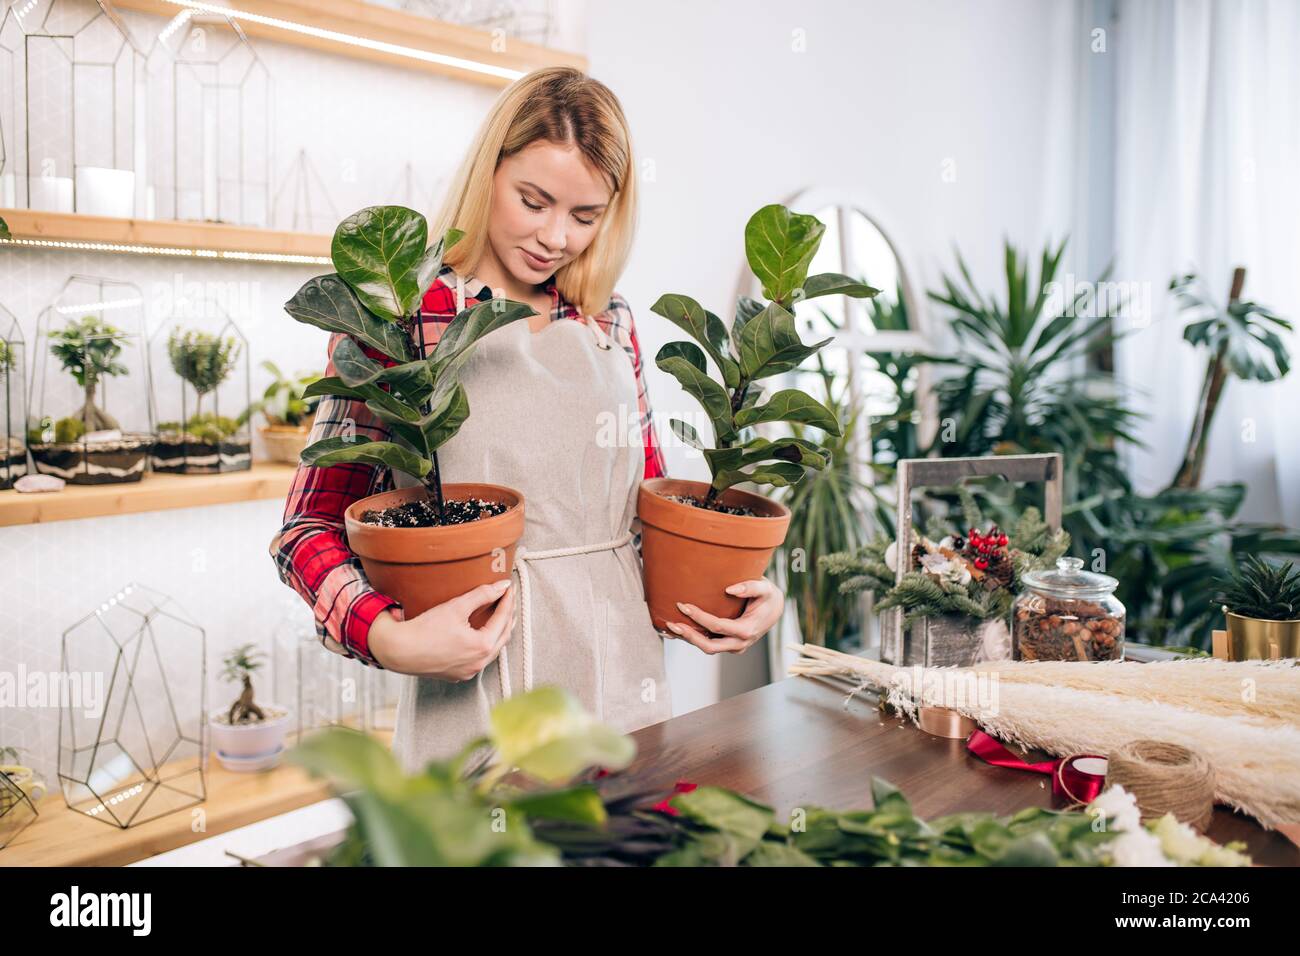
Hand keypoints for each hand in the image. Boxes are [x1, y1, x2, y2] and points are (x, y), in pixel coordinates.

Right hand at [368, 579, 515, 679]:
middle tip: (507, 599)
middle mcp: (479, 663)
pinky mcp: (458, 675)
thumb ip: (482, 594)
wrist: (398, 650)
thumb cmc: (425, 629)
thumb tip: (503, 585)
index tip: (508, 587)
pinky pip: (478, 659)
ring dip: (497, 632)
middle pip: (502, 636)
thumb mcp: (456, 607)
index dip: (507, 600)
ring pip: (492, 650)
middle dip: (507, 616)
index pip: (503, 618)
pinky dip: (484, 646)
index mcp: (482, 646)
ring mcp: (469, 671)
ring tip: (499, 616)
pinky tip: (480, 636)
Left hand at [662, 577, 783, 654]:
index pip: (719, 626)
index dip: (699, 617)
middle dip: (689, 636)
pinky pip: (709, 644)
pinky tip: (677, 631)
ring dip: (688, 639)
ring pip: (707, 648)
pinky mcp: (728, 645)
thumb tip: (729, 589)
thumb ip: (751, 586)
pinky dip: (693, 639)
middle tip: (671, 624)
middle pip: (709, 646)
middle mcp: (740, 643)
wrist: (774, 610)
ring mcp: (734, 647)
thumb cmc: (768, 597)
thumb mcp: (765, 588)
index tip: (683, 605)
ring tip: (668, 628)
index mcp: (747, 630)